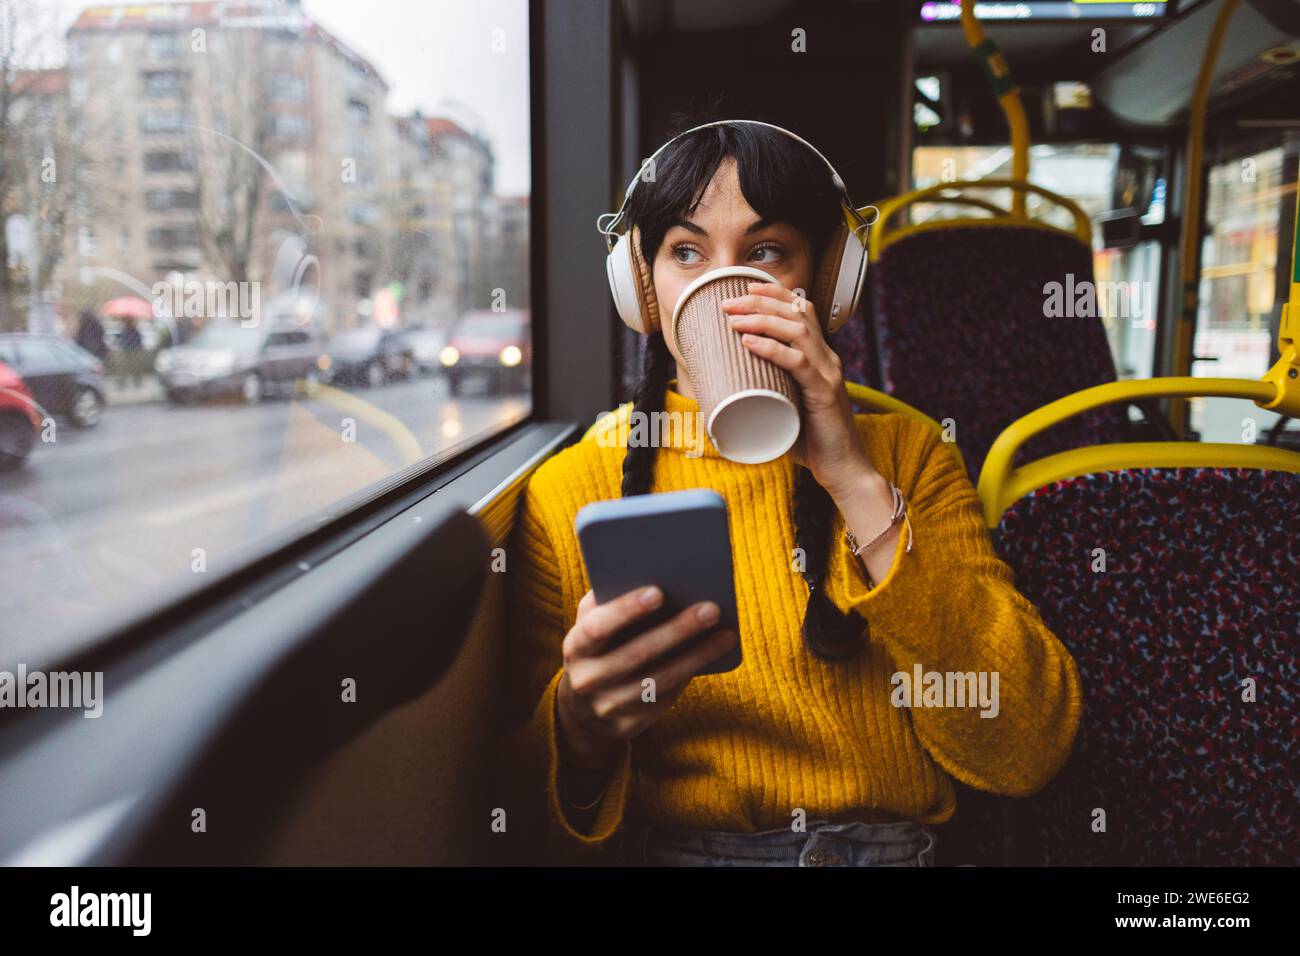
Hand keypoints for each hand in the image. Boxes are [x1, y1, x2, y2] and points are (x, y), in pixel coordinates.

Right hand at [556, 585, 737, 769]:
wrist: (581, 709)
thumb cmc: (596, 647)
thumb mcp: (590, 623)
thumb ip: (608, 599)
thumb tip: (650, 572)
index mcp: (575, 647)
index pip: (598, 628)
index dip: (626, 610)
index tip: (659, 591)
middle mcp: (588, 679)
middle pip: (637, 654)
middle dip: (677, 630)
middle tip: (710, 609)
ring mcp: (608, 707)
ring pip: (659, 680)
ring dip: (696, 656)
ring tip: (725, 634)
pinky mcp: (629, 726)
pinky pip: (665, 699)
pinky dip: (690, 675)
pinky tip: (712, 656)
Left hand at [721, 281, 872, 495]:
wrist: (843, 468)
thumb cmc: (811, 441)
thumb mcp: (786, 407)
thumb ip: (765, 393)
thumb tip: (723, 393)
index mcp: (821, 357)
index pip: (803, 310)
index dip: (776, 294)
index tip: (746, 288)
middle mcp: (827, 359)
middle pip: (796, 313)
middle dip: (760, 302)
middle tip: (729, 302)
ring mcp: (828, 373)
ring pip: (797, 331)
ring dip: (762, 319)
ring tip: (734, 318)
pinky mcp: (824, 393)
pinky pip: (798, 363)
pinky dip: (771, 349)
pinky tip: (750, 342)